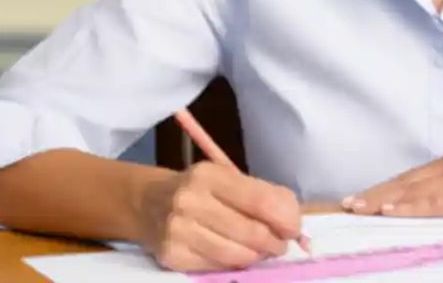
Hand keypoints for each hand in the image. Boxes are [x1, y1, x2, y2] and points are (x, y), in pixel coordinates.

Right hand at [136, 162, 301, 271]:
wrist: (147, 202)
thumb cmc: (199, 189)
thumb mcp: (227, 179)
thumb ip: (263, 194)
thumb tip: (294, 220)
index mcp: (209, 175)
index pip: (260, 200)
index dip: (285, 219)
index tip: (294, 229)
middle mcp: (190, 201)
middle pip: (251, 232)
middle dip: (274, 243)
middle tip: (279, 244)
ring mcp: (178, 231)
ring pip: (236, 255)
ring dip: (257, 257)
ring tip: (261, 251)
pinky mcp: (172, 256)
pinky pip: (217, 267)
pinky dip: (234, 264)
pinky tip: (236, 255)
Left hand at [342, 145, 442, 217]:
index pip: (417, 174)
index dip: (389, 185)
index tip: (366, 194)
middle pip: (407, 180)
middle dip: (376, 191)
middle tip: (347, 202)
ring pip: (413, 189)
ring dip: (382, 199)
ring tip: (357, 207)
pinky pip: (434, 202)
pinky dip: (408, 205)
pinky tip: (390, 210)